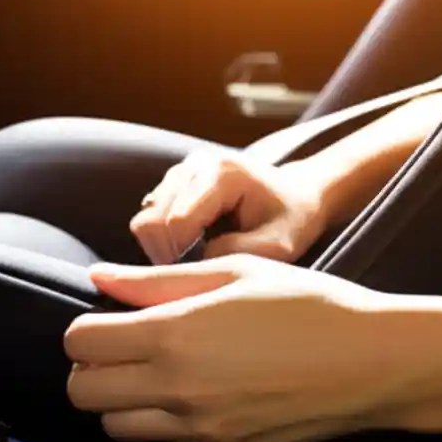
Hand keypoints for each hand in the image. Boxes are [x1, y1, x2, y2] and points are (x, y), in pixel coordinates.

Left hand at [64, 255, 420, 441]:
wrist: (372, 361)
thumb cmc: (307, 304)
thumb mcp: (233, 272)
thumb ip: (155, 281)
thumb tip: (98, 278)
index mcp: (175, 335)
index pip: (80, 342)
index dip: (86, 327)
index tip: (110, 318)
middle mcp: (178, 388)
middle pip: (82, 393)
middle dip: (91, 368)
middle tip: (123, 347)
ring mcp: (200, 428)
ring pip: (115, 427)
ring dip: (120, 400)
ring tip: (156, 372)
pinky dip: (163, 420)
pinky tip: (197, 391)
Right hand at [130, 152, 328, 264]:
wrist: (297, 193)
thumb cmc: (291, 219)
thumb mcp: (277, 245)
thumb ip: (235, 254)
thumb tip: (195, 261)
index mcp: (223, 173)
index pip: (177, 221)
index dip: (181, 258)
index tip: (201, 276)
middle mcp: (195, 165)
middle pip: (152, 220)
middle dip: (166, 255)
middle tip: (194, 273)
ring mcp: (181, 171)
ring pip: (145, 218)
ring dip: (162, 247)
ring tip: (195, 260)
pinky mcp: (173, 182)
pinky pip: (149, 216)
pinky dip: (162, 238)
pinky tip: (191, 247)